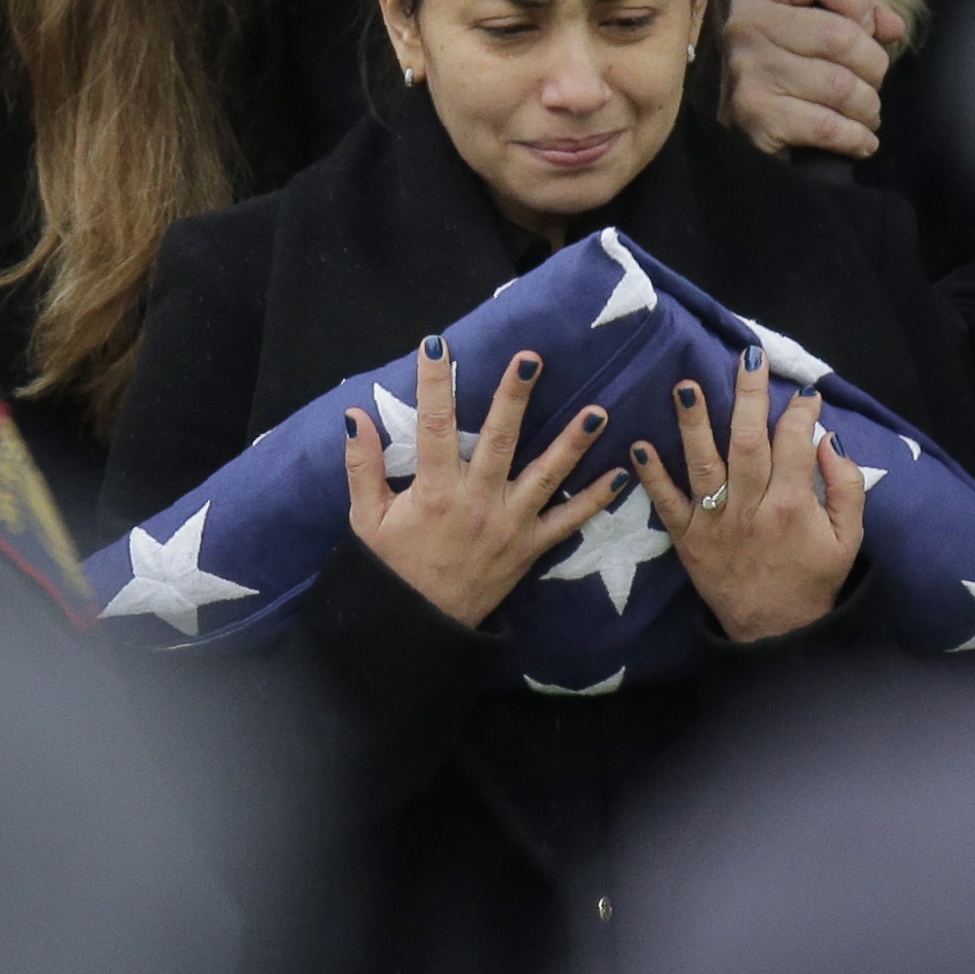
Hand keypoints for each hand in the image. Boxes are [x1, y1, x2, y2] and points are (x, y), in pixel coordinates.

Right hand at [344, 336, 621, 628]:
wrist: (420, 627)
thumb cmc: (392, 569)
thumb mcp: (366, 520)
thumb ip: (361, 466)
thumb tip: (355, 416)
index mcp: (434, 491)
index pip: (433, 426)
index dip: (433, 384)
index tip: (436, 346)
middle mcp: (476, 502)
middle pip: (499, 440)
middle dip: (515, 397)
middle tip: (532, 359)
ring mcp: (509, 525)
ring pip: (545, 476)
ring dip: (573, 442)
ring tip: (598, 411)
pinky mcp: (529, 548)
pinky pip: (567, 523)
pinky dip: (594, 500)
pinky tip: (619, 475)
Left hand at [631, 343, 864, 641]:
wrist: (774, 633)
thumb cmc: (813, 579)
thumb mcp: (849, 539)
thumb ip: (846, 486)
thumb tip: (830, 439)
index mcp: (793, 505)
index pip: (795, 442)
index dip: (800, 410)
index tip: (803, 389)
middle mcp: (751, 507)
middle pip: (748, 440)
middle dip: (749, 394)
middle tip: (747, 354)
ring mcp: (715, 522)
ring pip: (704, 463)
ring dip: (693, 423)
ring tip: (685, 385)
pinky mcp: (688, 538)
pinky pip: (667, 503)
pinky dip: (651, 476)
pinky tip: (638, 445)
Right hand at [722, 0, 905, 161]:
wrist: (740, 138)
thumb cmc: (786, 74)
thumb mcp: (812, 27)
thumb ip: (856, 15)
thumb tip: (892, 27)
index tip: (865, 27)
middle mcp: (747, 27)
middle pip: (842, 36)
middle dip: (874, 66)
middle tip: (870, 82)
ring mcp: (750, 73)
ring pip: (842, 86)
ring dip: (868, 107)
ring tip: (864, 112)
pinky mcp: (758, 119)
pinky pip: (830, 126)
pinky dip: (857, 138)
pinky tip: (859, 139)